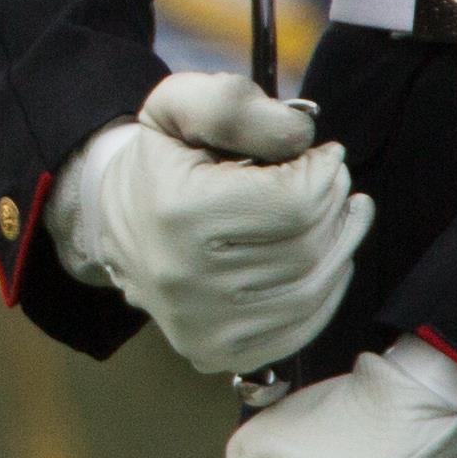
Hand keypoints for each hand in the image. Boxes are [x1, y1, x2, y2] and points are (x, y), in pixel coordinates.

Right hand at [53, 71, 372, 376]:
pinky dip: (327, 290)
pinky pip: (300, 326)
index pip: (296, 203)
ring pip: (313, 287)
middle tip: (331, 180)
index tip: (322, 155)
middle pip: (307, 246)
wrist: (115, 222)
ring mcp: (200, 326)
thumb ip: (237, 105)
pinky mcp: (214, 352)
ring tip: (341, 212)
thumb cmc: (161, 159)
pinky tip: (325, 257)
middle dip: (334, 204)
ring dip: (340, 244)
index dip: (325, 172)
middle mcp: (185, 280)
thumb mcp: (181, 105)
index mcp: (178, 214)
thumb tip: (301, 136)